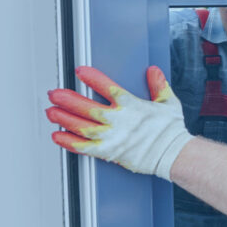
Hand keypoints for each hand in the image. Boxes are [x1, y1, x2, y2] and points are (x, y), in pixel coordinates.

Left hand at [46, 66, 192, 179]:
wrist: (174, 155)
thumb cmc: (171, 131)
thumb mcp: (168, 103)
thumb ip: (159, 85)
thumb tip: (153, 71)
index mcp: (132, 106)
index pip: (108, 88)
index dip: (92, 78)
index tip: (80, 71)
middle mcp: (119, 121)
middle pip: (87, 108)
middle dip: (68, 100)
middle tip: (54, 94)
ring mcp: (112, 138)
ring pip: (82, 127)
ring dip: (64, 119)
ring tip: (51, 112)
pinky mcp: (110, 153)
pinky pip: (84, 148)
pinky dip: (69, 142)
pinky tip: (58, 136)